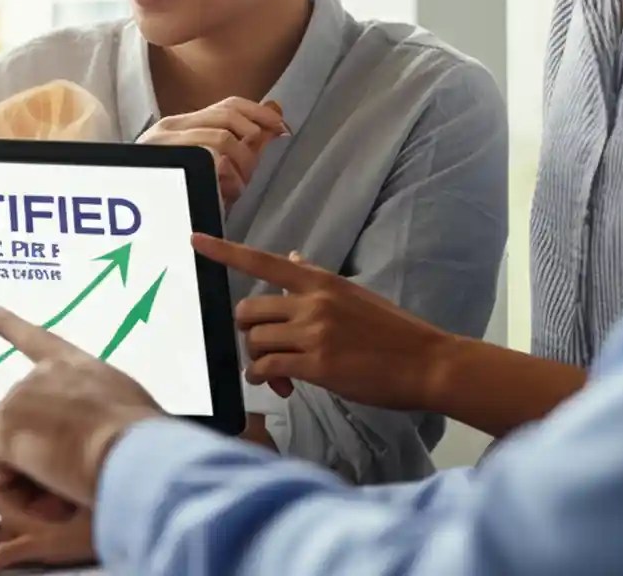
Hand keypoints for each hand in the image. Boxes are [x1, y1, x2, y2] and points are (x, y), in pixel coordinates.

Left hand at [0, 305, 162, 521]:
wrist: (136, 450)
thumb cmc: (146, 442)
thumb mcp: (128, 418)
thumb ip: (101, 421)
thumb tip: (96, 448)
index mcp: (78, 367)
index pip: (39, 341)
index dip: (10, 326)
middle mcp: (43, 375)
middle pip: (23, 427)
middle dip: (43, 463)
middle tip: (81, 484)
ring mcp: (19, 400)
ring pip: (13, 461)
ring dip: (40, 488)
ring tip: (77, 493)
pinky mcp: (3, 430)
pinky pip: (1, 485)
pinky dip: (25, 505)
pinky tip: (58, 504)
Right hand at [137, 98, 288, 206]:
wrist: (139, 227)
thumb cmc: (179, 195)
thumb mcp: (215, 165)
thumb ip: (246, 138)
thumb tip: (277, 107)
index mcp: (181, 125)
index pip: (229, 104)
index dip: (260, 113)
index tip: (282, 130)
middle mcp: (170, 128)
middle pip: (229, 117)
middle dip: (253, 141)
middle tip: (251, 171)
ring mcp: (165, 144)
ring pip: (223, 139)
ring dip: (242, 164)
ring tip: (237, 188)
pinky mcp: (168, 163)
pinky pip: (213, 161)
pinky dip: (229, 178)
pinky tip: (226, 194)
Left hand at [192, 233, 453, 410]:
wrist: (427, 363)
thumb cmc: (392, 332)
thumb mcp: (353, 295)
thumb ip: (317, 281)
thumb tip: (293, 259)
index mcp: (320, 281)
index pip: (262, 260)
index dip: (224, 251)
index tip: (195, 240)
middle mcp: (313, 301)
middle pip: (248, 309)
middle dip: (247, 332)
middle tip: (263, 349)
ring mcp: (314, 332)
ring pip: (255, 341)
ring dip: (256, 360)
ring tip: (276, 374)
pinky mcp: (317, 365)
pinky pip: (267, 367)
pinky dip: (262, 377)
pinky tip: (277, 383)